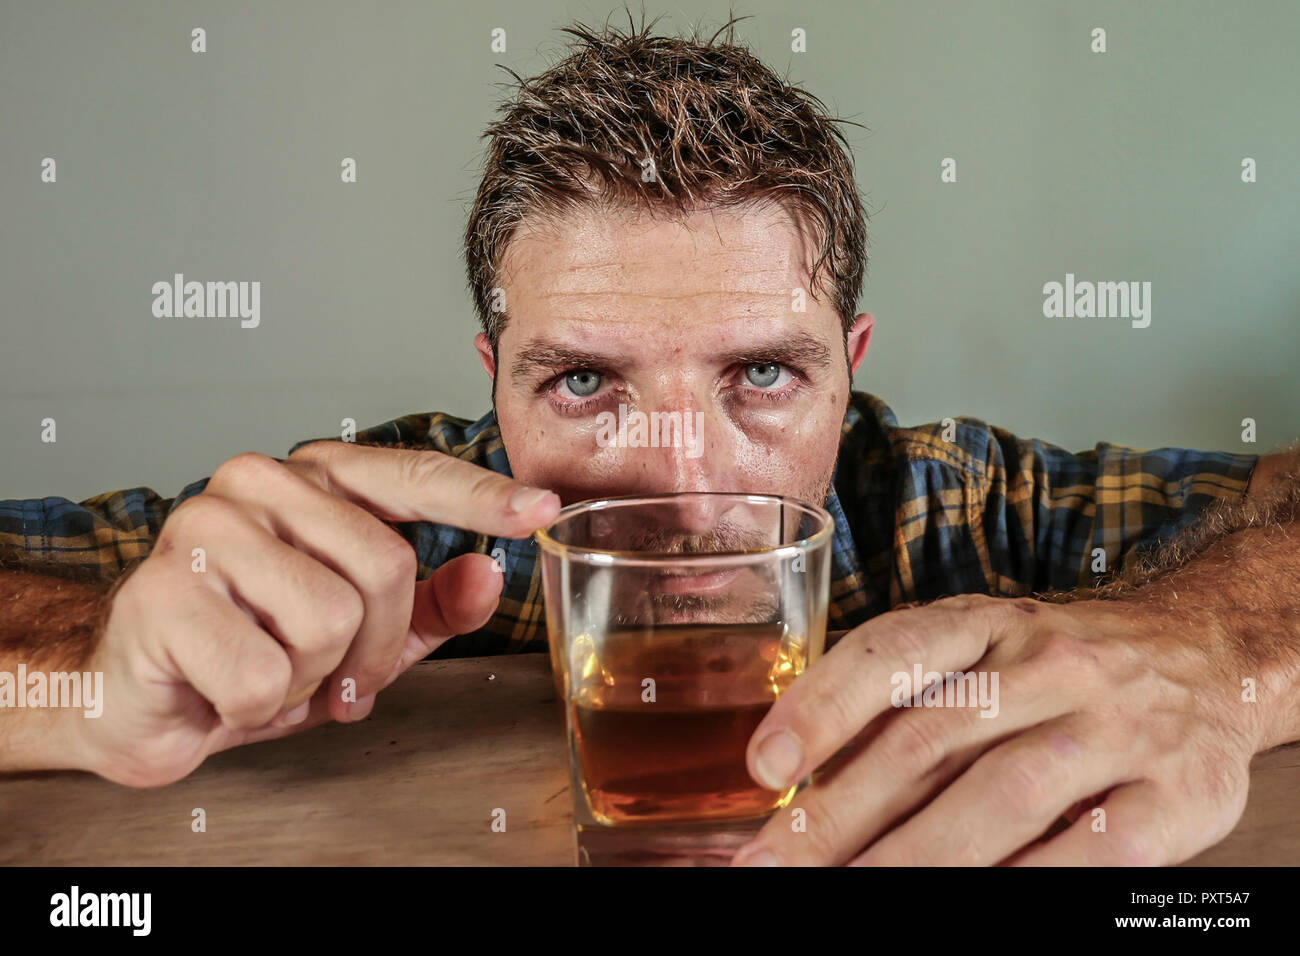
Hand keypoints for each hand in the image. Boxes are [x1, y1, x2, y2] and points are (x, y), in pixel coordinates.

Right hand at [72, 444, 559, 786]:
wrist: (135, 693)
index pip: (413, 476)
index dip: (482, 497)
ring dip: (312, 678)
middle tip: (333, 673)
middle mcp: (258, 484)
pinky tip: (221, 688)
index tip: (540, 508)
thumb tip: (488, 573)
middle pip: (386, 567)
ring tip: (270, 670)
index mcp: (313, 482)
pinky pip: (264, 674)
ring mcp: (204, 529)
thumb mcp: (360, 635)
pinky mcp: (161, 591)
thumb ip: (430, 605)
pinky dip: (256, 706)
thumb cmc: (249, 651)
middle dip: (374, 647)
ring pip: (331, 621)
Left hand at [732, 593, 1263, 865]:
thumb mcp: (987, 650)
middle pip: (930, 739)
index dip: (822, 706)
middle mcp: (1051, 663)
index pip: (893, 652)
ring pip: (1000, 795)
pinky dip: (1020, 881)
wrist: (1210, 657)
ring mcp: (1117, 727)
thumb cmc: (1062, 667)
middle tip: (776, 860)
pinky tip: (965, 902)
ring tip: (848, 890)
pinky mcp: (1175, 795)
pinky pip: (1088, 850)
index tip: (764, 767)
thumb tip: (807, 783)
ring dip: (913, 855)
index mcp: (990, 621)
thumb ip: (910, 702)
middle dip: (841, 811)